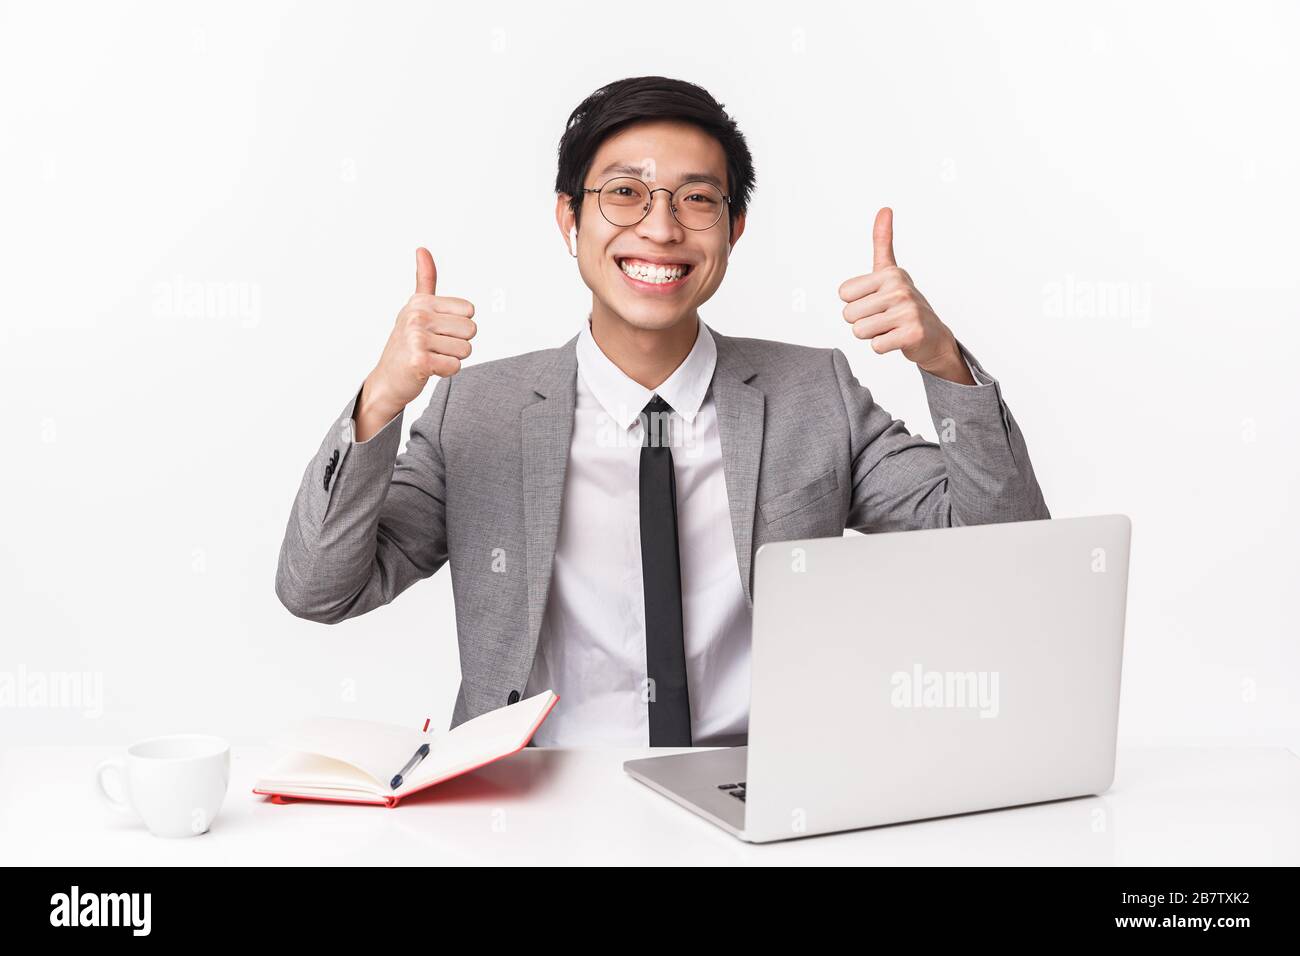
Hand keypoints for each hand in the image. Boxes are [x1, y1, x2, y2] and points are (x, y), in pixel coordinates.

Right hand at [356, 248, 476, 439]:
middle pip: (471, 330)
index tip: (437, 332)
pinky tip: (427, 369)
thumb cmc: (406, 344)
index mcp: (421, 301)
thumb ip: (425, 280)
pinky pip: (455, 366)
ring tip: (430, 357)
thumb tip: (422, 249)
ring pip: (465, 350)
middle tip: (434, 348)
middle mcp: (417, 316)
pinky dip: (445, 372)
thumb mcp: (415, 308)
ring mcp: (416, 338)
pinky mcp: (419, 360)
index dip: (458, 326)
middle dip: (457, 344)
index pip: (470, 311)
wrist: (387, 380)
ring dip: (451, 358)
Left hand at [837, 208, 971, 383]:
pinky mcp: (912, 333)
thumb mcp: (891, 271)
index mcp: (890, 273)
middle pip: (849, 315)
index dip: (856, 303)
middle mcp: (900, 289)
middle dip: (863, 321)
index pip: (844, 294)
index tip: (876, 301)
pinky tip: (898, 338)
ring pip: (860, 331)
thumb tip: (885, 208)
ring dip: (873, 335)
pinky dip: (884, 346)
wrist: (933, 336)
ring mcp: (908, 311)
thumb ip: (883, 242)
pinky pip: (876, 346)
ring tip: (891, 327)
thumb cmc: (905, 304)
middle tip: (884, 318)